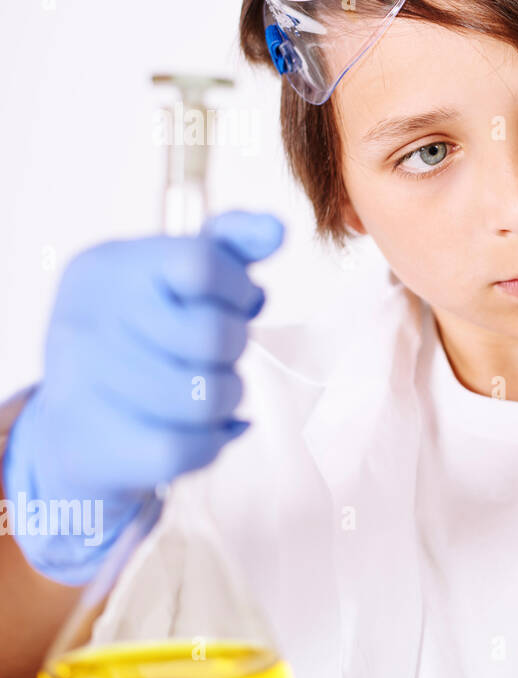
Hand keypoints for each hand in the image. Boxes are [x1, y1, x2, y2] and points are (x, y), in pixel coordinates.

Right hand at [1, 211, 284, 584]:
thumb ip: (232, 243)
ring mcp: (85, 385)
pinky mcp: (98, 444)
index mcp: (111, 266)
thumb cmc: (148, 330)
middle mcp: (87, 319)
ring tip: (207, 387)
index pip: (202, 263)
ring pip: (207, 398)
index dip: (238, 289)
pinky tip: (200, 428)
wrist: (81, 417)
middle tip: (214, 353)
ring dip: (227, 396)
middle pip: (215, 336)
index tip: (234, 301)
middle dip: (235, 348)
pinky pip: (190, 448)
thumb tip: (277, 229)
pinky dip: (211, 440)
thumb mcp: (182, 273)